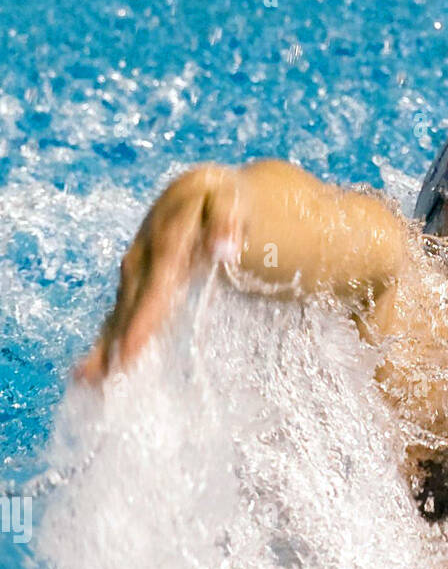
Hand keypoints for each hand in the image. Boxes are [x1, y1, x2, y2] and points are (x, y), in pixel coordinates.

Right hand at [76, 165, 241, 383]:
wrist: (215, 191)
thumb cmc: (236, 204)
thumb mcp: (236, 201)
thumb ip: (228, 220)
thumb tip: (222, 251)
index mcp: (171, 223)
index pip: (161, 271)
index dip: (148, 309)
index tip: (136, 344)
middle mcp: (146, 244)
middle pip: (134, 293)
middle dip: (124, 333)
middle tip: (114, 373)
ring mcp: (138, 261)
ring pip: (123, 304)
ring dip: (108, 341)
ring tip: (93, 377)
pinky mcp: (138, 278)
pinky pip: (122, 310)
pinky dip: (108, 339)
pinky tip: (91, 370)